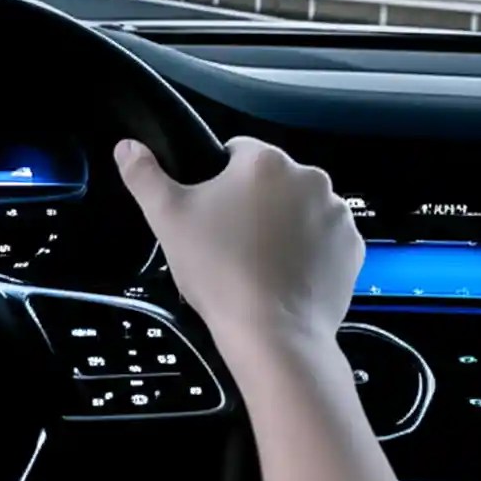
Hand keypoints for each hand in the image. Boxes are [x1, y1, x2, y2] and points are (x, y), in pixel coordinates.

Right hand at [113, 137, 362, 349]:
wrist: (272, 333)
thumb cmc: (219, 272)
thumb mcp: (167, 219)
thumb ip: (144, 176)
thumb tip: (128, 147)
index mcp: (264, 161)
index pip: (235, 151)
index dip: (215, 183)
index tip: (208, 215)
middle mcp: (310, 178)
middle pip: (269, 182)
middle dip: (250, 204)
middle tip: (227, 242)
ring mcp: (337, 213)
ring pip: (297, 209)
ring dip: (280, 225)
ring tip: (255, 262)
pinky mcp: (352, 247)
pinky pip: (323, 239)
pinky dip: (306, 251)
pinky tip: (282, 274)